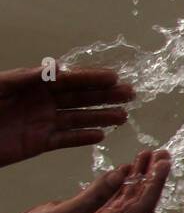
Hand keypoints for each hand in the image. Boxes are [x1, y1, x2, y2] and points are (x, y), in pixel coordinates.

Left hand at [0, 66, 133, 167]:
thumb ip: (23, 78)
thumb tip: (53, 68)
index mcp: (31, 84)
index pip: (67, 79)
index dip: (91, 78)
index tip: (114, 77)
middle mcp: (40, 102)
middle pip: (78, 97)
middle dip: (105, 96)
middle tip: (130, 94)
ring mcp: (40, 123)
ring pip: (77, 118)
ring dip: (101, 116)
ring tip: (123, 116)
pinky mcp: (37, 144)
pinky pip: (65, 140)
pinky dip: (83, 138)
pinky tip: (101, 135)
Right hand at [0, 149, 170, 212]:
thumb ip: (97, 194)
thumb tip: (122, 174)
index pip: (143, 206)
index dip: (156, 183)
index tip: (165, 162)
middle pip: (139, 201)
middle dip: (151, 177)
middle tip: (162, 153)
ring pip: (126, 200)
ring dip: (137, 178)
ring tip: (146, 156)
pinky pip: (112, 202)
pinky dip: (119, 185)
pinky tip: (124, 170)